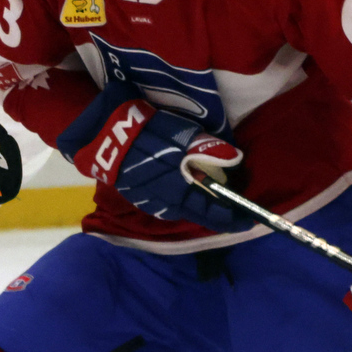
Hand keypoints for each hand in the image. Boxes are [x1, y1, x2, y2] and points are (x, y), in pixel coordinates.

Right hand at [61, 91, 251, 232]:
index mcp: (178, 193)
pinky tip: (184, 184)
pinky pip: (166, 200)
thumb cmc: (146, 132)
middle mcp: (164, 203)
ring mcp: (148, 200)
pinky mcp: (137, 193)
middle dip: (214, 209)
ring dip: (196, 202)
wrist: (103, 134)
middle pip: (196, 213)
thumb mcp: (182, 135)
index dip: (231, 218)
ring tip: (209, 192)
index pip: (211, 213)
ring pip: (180, 207)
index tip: (248, 219)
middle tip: (229, 201)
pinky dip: (181, 195)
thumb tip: (233, 160)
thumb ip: (208, 149)